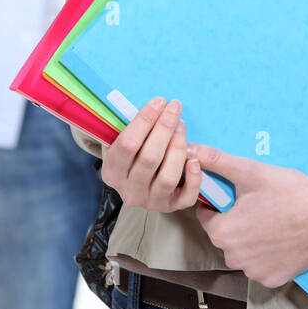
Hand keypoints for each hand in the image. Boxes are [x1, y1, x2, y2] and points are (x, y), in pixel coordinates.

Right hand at [102, 97, 201, 211]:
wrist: (138, 183)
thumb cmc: (132, 154)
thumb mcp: (120, 141)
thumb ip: (129, 127)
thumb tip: (151, 104)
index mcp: (112, 172)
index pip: (127, 145)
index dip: (144, 121)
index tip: (159, 101)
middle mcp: (129, 191)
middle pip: (149, 158)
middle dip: (165, 128)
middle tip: (175, 108)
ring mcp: (150, 201)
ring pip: (168, 176)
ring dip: (178, 147)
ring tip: (182, 126)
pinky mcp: (170, 207)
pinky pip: (186, 197)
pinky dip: (194, 178)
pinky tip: (195, 159)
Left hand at [192, 145, 307, 288]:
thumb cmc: (290, 192)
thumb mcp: (250, 171)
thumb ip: (216, 161)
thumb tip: (191, 149)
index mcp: (222, 232)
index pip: (207, 216)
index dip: (220, 203)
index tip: (239, 196)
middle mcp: (233, 257)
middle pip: (226, 235)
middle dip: (237, 222)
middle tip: (260, 206)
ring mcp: (254, 271)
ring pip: (244, 252)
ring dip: (251, 240)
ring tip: (272, 221)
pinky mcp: (273, 279)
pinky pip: (262, 266)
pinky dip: (269, 255)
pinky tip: (282, 239)